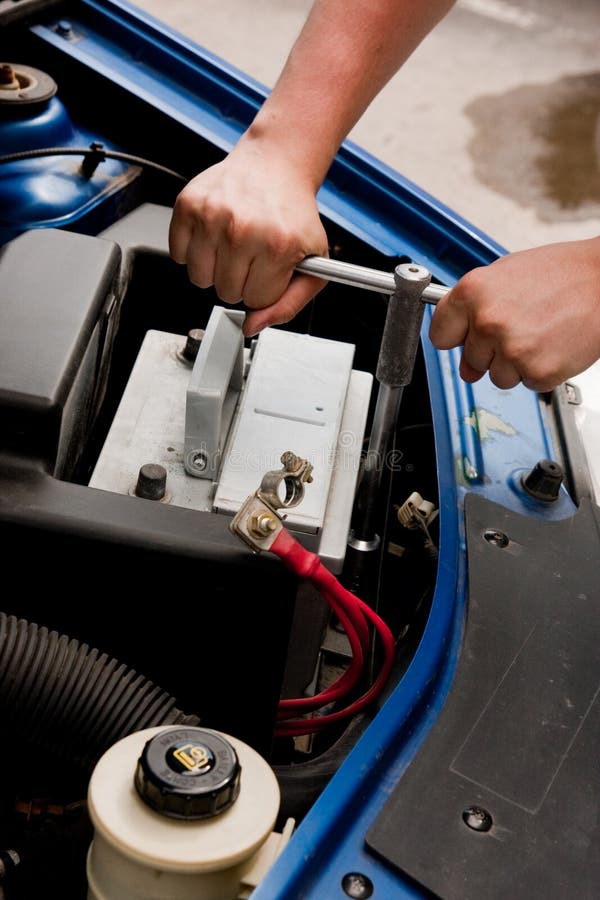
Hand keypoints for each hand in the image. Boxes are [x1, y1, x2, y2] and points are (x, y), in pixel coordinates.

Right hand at [168, 137, 328, 336]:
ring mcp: (211, 216)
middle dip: (240, 280)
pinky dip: (193, 251)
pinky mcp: (188, 205)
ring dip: (215, 269)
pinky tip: (214, 233)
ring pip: (199, 279)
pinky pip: (178, 255)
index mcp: (277, 246)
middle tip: (252, 254)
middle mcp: (242, 230)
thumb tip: (252, 327)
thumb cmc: (293, 215)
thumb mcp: (313, 265)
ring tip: (233, 245)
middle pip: (225, 293)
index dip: (264, 288)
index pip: (255, 301)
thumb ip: (289, 305)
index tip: (271, 268)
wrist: (275, 166)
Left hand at [428, 237, 599, 391]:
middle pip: (470, 360)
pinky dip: (540, 370)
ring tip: (540, 333)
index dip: (456, 337)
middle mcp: (488, 321)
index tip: (466, 336)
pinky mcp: (538, 372)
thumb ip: (474, 312)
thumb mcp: (505, 276)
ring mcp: (512, 349)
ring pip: (497, 377)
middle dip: (492, 350)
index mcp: (473, 292)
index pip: (440, 335)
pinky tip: (553, 343)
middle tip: (522, 325)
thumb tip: (463, 359)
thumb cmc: (561, 273)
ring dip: (516, 363)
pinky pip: (527, 383)